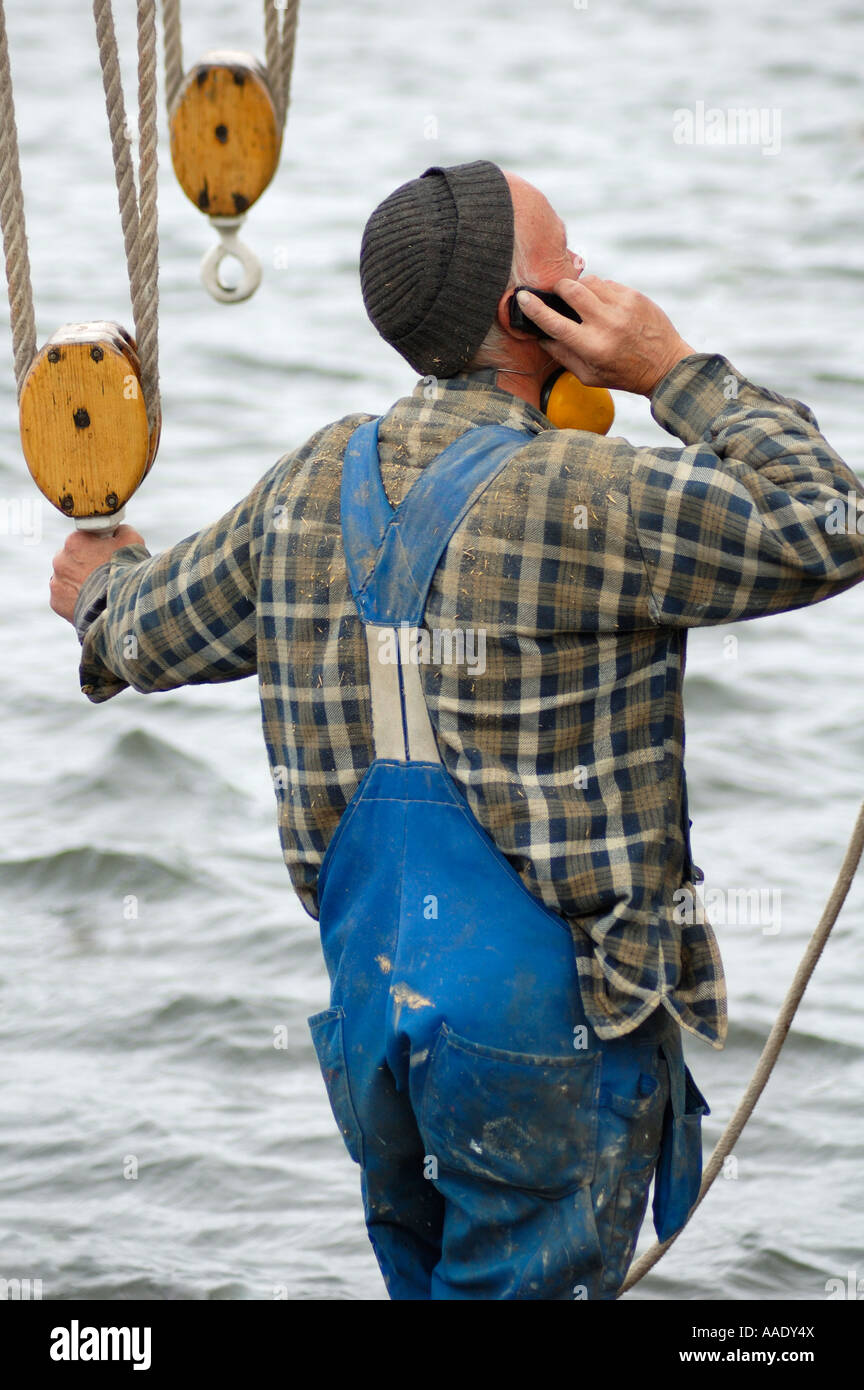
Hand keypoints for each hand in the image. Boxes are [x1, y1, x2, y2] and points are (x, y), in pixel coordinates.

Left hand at [50, 523, 145, 624]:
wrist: (122, 608)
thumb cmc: (127, 573)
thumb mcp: (133, 542)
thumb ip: (121, 531)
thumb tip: (117, 530)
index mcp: (75, 541)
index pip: (83, 539)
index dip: (96, 547)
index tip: (105, 555)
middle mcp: (60, 559)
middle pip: (72, 559)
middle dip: (85, 565)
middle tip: (103, 575)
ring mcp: (56, 582)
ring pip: (67, 578)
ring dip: (79, 582)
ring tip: (99, 592)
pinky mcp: (57, 603)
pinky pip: (65, 598)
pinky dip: (76, 600)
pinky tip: (92, 604)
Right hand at [516, 276, 694, 396]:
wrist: (665, 365)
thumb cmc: (624, 374)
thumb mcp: (589, 376)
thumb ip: (563, 356)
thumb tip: (542, 337)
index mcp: (592, 347)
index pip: (554, 322)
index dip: (534, 308)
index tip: (523, 297)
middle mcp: (607, 323)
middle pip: (570, 290)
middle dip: (557, 287)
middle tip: (556, 293)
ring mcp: (622, 306)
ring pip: (589, 282)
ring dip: (579, 288)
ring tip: (582, 301)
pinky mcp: (634, 296)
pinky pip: (607, 284)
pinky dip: (599, 291)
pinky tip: (603, 304)